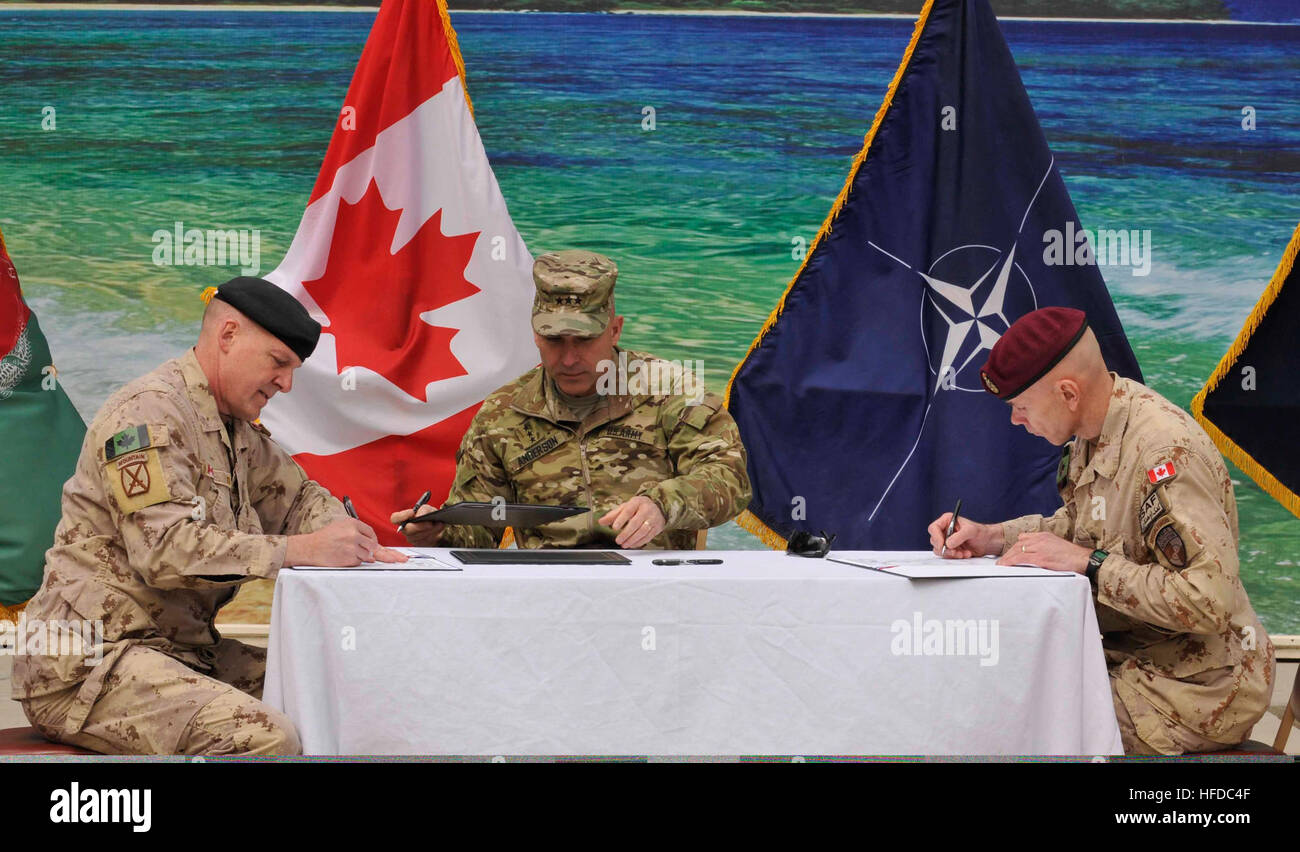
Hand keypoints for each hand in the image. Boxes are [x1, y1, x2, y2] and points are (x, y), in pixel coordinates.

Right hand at [287, 518, 407, 566]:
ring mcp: (352, 546)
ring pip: (367, 555)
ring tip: (346, 553)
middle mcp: (354, 534)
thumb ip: (357, 532)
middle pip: (374, 545)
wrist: (310, 548)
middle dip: (384, 553)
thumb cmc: (324, 538)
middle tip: (402, 559)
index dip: (375, 541)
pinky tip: (343, 558)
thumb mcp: (340, 527)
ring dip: (362, 557)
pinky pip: (359, 562)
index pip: (371, 533)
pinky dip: (354, 562)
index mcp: (352, 524)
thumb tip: (373, 544)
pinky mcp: (349, 558)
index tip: (384, 548)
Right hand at [390, 505, 445, 546]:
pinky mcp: (421, 545)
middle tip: (429, 523)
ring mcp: (413, 539)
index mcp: (404, 519)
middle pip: (407, 530)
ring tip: (438, 524)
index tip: (412, 512)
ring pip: (419, 537)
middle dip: (420, 526)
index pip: (395, 518)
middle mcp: (406, 530)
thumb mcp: (428, 509)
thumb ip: (423, 509)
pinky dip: (434, 535)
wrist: (439, 525)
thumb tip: (419, 515)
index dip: (401, 516)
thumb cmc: (429, 515)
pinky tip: (438, 530)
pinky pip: (426, 542)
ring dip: (430, 530)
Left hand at [599, 496, 665, 548]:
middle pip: (636, 522)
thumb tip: (601, 522)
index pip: (628, 511)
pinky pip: (648, 536)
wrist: (657, 507)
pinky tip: (632, 544)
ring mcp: (653, 519)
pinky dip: (639, 542)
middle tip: (618, 540)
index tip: (614, 527)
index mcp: (637, 502)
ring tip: (624, 544)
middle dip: (626, 533)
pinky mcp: (657, 527)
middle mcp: (646, 510)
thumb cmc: (638, 507)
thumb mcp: (625, 507)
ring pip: (643, 531)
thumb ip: (613, 515)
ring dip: (632, 539)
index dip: (621, 519)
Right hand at [927, 513, 1002, 558]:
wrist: (987, 542)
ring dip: (952, 554)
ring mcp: (946, 541)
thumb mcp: (971, 531)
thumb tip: (948, 543)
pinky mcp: (950, 550)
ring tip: (964, 553)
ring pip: (939, 550)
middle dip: (946, 548)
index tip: (942, 544)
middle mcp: (945, 530)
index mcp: (947, 521)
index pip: (934, 528)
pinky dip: (956, 557)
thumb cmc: (980, 532)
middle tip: (956, 551)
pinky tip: (966, 554)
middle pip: (935, 541)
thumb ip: (959, 536)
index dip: (936, 537)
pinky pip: (947, 556)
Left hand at [996, 531, 1089, 573]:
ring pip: (1017, 551)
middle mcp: (1040, 539)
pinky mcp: (1041, 558)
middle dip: (1008, 554)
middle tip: (1002, 562)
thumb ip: (1044, 546)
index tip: (1009, 554)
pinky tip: (1006, 566)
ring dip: (1007, 559)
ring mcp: (1040, 548)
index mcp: (1044, 535)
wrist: (1084, 560)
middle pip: (1018, 545)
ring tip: (1001, 565)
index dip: (1014, 547)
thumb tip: (1033, 553)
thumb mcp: (1056, 545)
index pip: (1023, 538)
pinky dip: (1012, 562)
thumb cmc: (1072, 556)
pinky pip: (1021, 558)